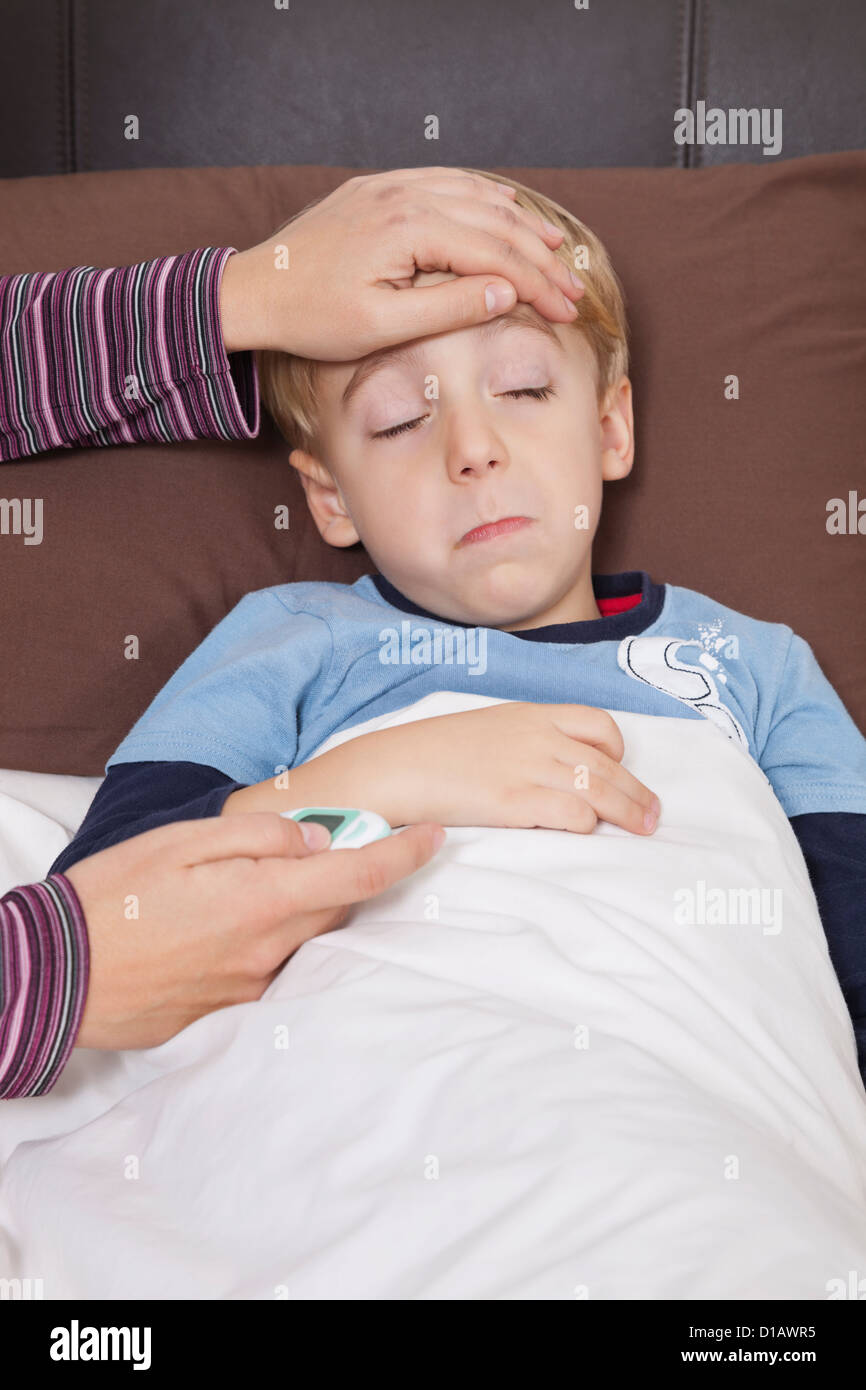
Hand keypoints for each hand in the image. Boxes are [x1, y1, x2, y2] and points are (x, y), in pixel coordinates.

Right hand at [64, 813, 444, 1050]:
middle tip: (338, 843)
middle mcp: (269, 950)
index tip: (436, 836)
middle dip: (354, 872)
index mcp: (261, 899)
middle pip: (340, 906)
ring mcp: (252, 987)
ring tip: (268, 884)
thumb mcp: (181, 840)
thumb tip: (316, 838)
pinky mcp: (231, 1010)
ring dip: (310, 908)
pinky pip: (276, 968)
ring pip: (309, 938)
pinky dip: (277, 940)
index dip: (407, 853)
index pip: (359, 874)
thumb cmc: (112, 897)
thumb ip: (258, 835)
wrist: (57, 976)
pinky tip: (237, 925)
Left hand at [218, 166, 583, 356]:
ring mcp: (391, 187)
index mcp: (409, 230)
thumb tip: (505, 293)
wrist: (256, 290)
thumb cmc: (312, 317)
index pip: (495, 254)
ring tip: (554, 249)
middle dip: (540, 259)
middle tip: (573, 289)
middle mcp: (404, 196)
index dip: (538, 284)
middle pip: (493, 222)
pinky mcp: (379, 190)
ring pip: (474, 197)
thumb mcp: (383, 326)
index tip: (567, 310)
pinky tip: (502, 213)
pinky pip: (444, 184)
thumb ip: (448, 307)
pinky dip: (482, 200)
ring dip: (519, 224)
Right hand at [359, 702, 660, 834]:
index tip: (621, 770)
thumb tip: (546, 767)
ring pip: (600, 789)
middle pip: (608, 762)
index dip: (618, 750)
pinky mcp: (515, 801)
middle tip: (654, 816)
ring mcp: (527, 768)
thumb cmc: (431, 754)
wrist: (394, 767)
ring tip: (644, 828)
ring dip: (628, 812)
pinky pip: (571, 814)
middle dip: (638, 792)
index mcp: (530, 715)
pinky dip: (587, 825)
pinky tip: (587, 833)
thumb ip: (520, 742)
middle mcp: (537, 738)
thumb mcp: (485, 730)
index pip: (597, 724)